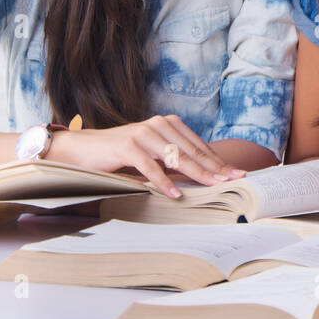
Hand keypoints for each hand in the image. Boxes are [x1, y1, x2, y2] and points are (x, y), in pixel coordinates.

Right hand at [46, 114, 245, 198]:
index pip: (198, 146)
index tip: (236, 173)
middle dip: (214, 168)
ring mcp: (143, 134)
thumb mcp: (152, 153)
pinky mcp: (128, 146)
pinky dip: (163, 183)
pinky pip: (150, 167)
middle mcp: (158, 125)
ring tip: (214, 186)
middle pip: (191, 151)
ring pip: (176, 158)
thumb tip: (202, 174)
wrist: (83, 148)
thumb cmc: (120, 154)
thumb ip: (172, 158)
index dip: (217, 161)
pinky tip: (175, 195)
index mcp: (167, 124)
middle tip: (233, 180)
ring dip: (196, 174)